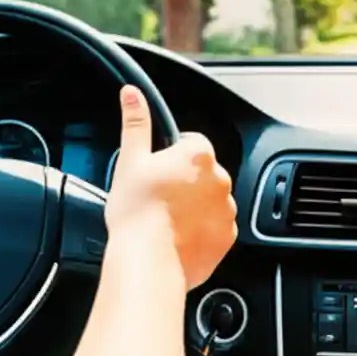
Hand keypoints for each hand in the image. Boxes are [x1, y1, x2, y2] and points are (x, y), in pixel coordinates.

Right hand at [105, 85, 236, 289]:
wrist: (148, 261)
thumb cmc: (137, 211)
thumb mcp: (130, 160)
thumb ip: (135, 124)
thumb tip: (132, 94)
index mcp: (199, 155)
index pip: (191, 143)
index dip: (171, 155)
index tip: (156, 171)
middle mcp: (220, 179)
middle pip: (202, 173)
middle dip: (185, 182)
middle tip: (158, 197)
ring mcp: (226, 210)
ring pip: (210, 200)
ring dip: (195, 206)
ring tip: (166, 220)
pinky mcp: (226, 238)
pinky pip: (215, 228)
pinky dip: (201, 231)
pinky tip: (178, 237)